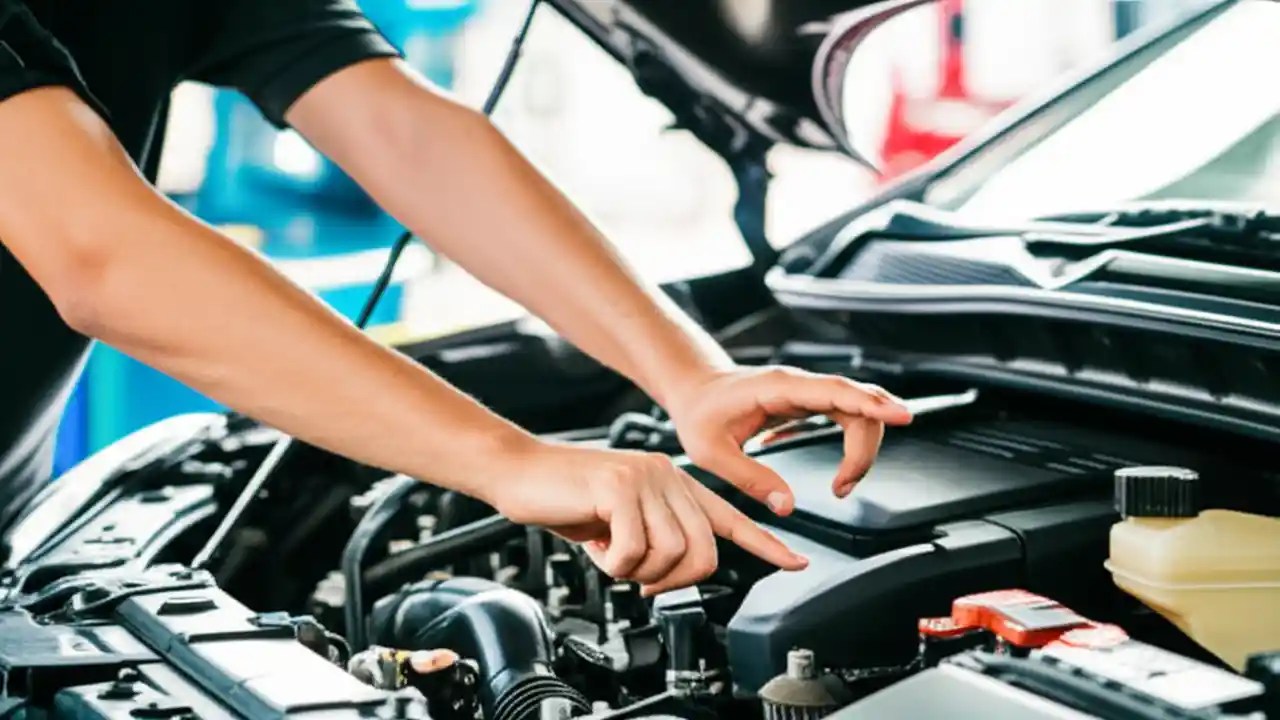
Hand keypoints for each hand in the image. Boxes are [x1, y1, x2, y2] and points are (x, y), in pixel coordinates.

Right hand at [482, 441, 807, 595]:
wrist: (519, 472)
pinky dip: (610, 562)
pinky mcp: (621, 487)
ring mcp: (646, 478)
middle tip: (635, 575)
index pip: (730, 517)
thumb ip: (653, 540)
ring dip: (633, 569)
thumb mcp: (619, 524)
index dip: (766, 544)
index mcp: (673, 484)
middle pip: (702, 554)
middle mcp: (668, 476)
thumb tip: (668, 576)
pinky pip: (632, 552)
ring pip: (669, 556)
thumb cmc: (564, 499)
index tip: (796, 561)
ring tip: (607, 549)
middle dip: (669, 579)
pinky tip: (593, 540)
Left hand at [665, 365, 912, 514]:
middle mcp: (800, 385)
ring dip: (861, 448)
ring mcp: (808, 392)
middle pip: (859, 405)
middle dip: (865, 447)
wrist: (694, 389)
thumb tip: (786, 505)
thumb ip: (749, 479)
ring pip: (858, 411)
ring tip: (841, 485)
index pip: (836, 391)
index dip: (872, 404)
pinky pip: (847, 416)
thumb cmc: (700, 412)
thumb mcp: (712, 452)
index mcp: (779, 387)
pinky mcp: (810, 403)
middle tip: (844, 487)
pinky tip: (841, 469)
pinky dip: (854, 443)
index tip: (902, 416)